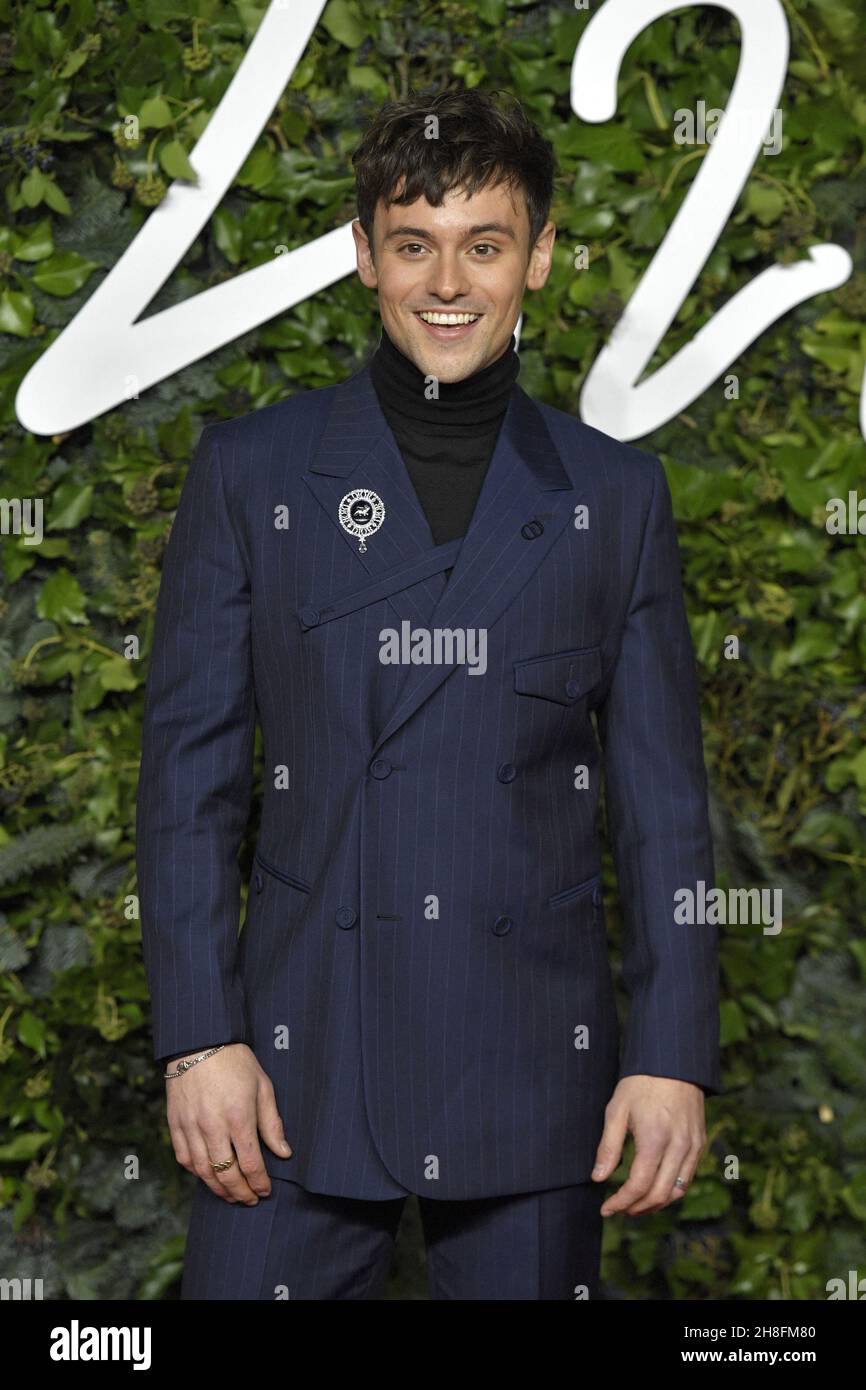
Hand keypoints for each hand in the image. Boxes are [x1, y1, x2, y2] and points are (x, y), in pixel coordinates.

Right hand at [166, 1044, 291, 1204]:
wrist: (200, 1043)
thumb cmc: (236, 1062)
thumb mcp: (263, 1087)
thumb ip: (272, 1123)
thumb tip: (284, 1153)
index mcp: (238, 1116)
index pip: (251, 1163)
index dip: (259, 1182)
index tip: (265, 1190)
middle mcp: (212, 1126)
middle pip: (226, 1174)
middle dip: (240, 1192)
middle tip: (250, 1200)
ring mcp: (191, 1126)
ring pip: (203, 1172)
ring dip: (218, 1189)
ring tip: (231, 1196)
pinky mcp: (175, 1124)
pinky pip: (184, 1159)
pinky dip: (197, 1173)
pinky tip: (208, 1176)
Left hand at [591, 1075, 705, 1216]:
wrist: (673, 1062)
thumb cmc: (641, 1084)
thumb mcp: (617, 1110)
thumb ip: (608, 1148)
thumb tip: (598, 1178)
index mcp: (654, 1139)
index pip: (638, 1186)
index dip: (621, 1202)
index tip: (606, 1209)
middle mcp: (678, 1147)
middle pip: (659, 1195)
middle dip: (637, 1208)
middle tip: (619, 1210)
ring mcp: (692, 1146)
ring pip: (677, 1191)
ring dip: (656, 1205)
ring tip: (636, 1206)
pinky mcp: (700, 1143)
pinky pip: (687, 1177)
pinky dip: (672, 1191)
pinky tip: (656, 1190)